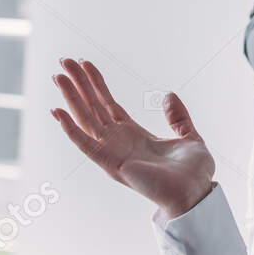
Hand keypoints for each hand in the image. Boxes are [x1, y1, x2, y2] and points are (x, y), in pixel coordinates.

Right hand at [49, 57, 214, 221]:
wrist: (195, 194)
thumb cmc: (193, 174)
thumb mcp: (189, 136)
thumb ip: (178, 117)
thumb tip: (167, 95)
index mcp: (134, 135)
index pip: (108, 103)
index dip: (95, 83)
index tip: (84, 63)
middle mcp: (119, 142)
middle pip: (93, 106)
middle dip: (78, 84)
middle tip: (63, 60)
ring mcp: (113, 152)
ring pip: (86, 119)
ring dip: (71, 98)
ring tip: (58, 76)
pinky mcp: (111, 164)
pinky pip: (85, 144)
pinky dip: (70, 129)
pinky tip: (57, 111)